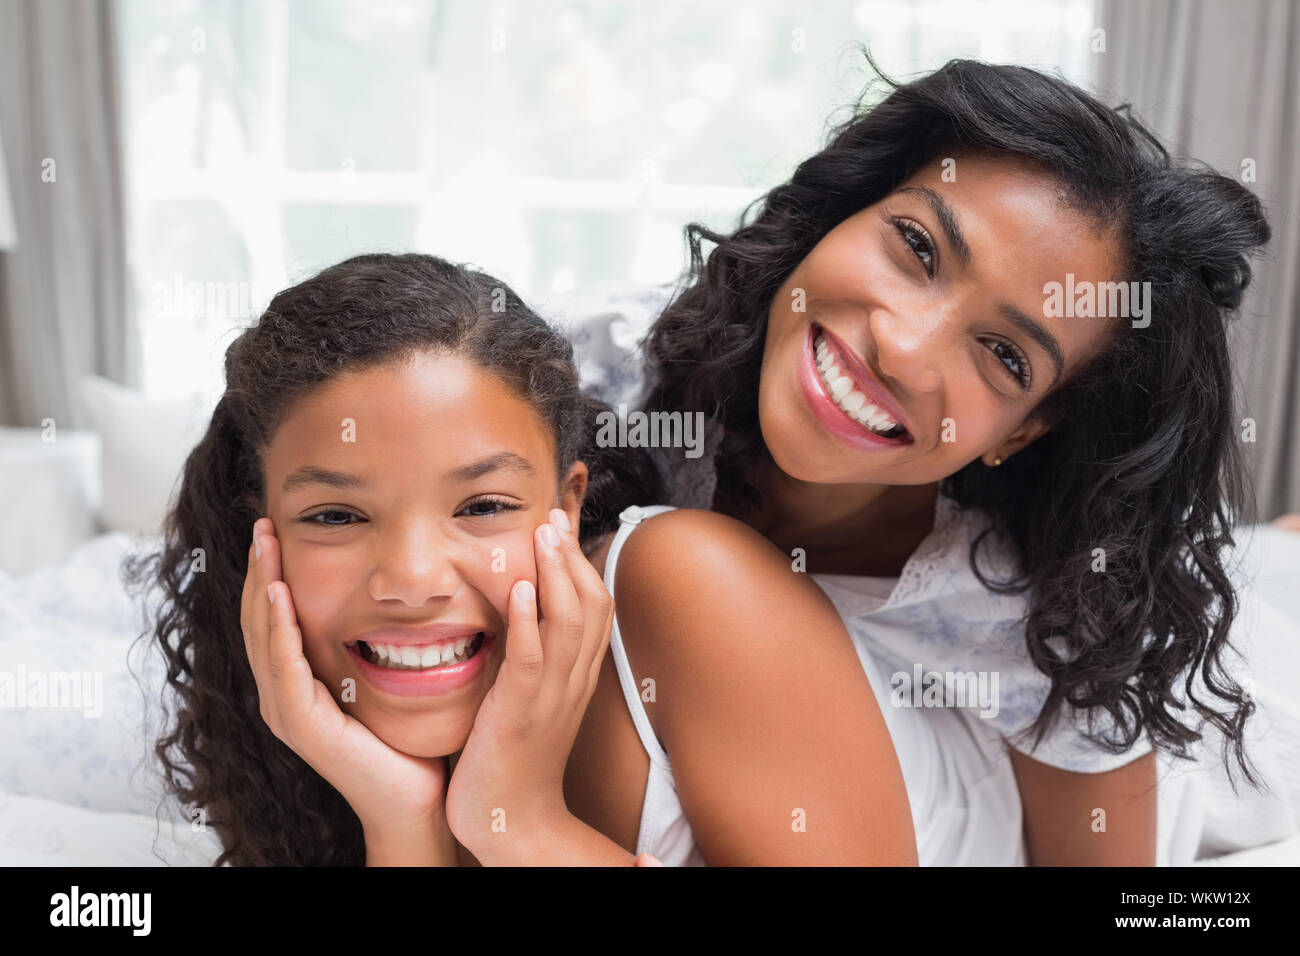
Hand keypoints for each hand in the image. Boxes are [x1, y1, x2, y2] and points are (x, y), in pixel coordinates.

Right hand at [241, 517, 455, 863]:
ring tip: (263, 544)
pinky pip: (284, 667)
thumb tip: (399, 587)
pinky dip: (280, 628)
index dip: (270, 572)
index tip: (277, 526)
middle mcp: (283, 694)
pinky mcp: (302, 725)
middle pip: (257, 620)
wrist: (418, 798)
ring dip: (261, 586)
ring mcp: (287, 711)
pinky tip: (280, 594)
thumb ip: (378, 636)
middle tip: (262, 523)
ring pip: (262, 636)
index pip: (274, 616)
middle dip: (258, 569)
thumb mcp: (388, 674)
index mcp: (299, 682)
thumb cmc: (409, 738)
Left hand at [445, 508, 614, 863]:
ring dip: (558, 573)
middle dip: (573, 555)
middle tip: (554, 514)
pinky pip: (532, 660)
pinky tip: (522, 589)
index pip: (595, 606)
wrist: (511, 819)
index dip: (582, 561)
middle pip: (592, 605)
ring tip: (544, 533)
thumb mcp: (530, 696)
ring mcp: (551, 696)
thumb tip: (518, 609)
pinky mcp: (522, 713)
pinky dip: (530, 621)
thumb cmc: (513, 757)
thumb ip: (531, 654)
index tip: (561, 522)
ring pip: (569, 623)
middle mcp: (572, 680)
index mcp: (576, 675)